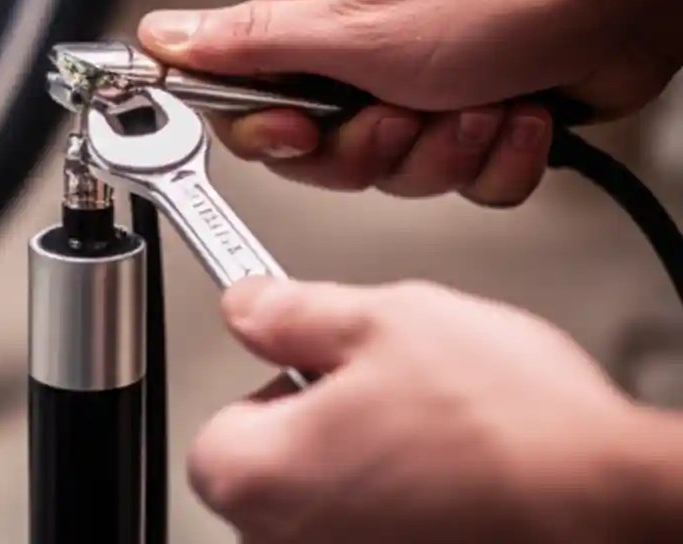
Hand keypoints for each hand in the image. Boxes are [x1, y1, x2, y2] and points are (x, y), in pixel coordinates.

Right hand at [138, 0, 682, 205]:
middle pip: (322, 149)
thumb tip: (161, 37)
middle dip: (377, 146)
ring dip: (446, 149)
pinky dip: (492, 158)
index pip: (247, 96)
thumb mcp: (357, 28)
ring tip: (482, 102)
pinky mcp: (466, 119)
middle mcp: (359, 49)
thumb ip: (250, 46)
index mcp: (315, 11)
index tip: (303, 132)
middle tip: (409, 112)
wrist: (629, 2)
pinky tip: (517, 112)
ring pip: (392, 171)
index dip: (273, 131)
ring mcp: (416, 84)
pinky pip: (453, 179)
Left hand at [190, 278, 682, 543]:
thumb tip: (250, 308)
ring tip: (433, 437)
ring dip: (364, 473)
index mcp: (255, 477)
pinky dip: (403, 512)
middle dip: (319, 429)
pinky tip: (454, 481)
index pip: (219, 429)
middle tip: (384, 394)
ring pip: (329, 510)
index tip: (314, 367)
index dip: (271, 388)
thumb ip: (292, 313)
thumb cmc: (503, 428)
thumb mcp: (382, 321)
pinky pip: (376, 536)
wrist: (609, 504)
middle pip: (272, 475)